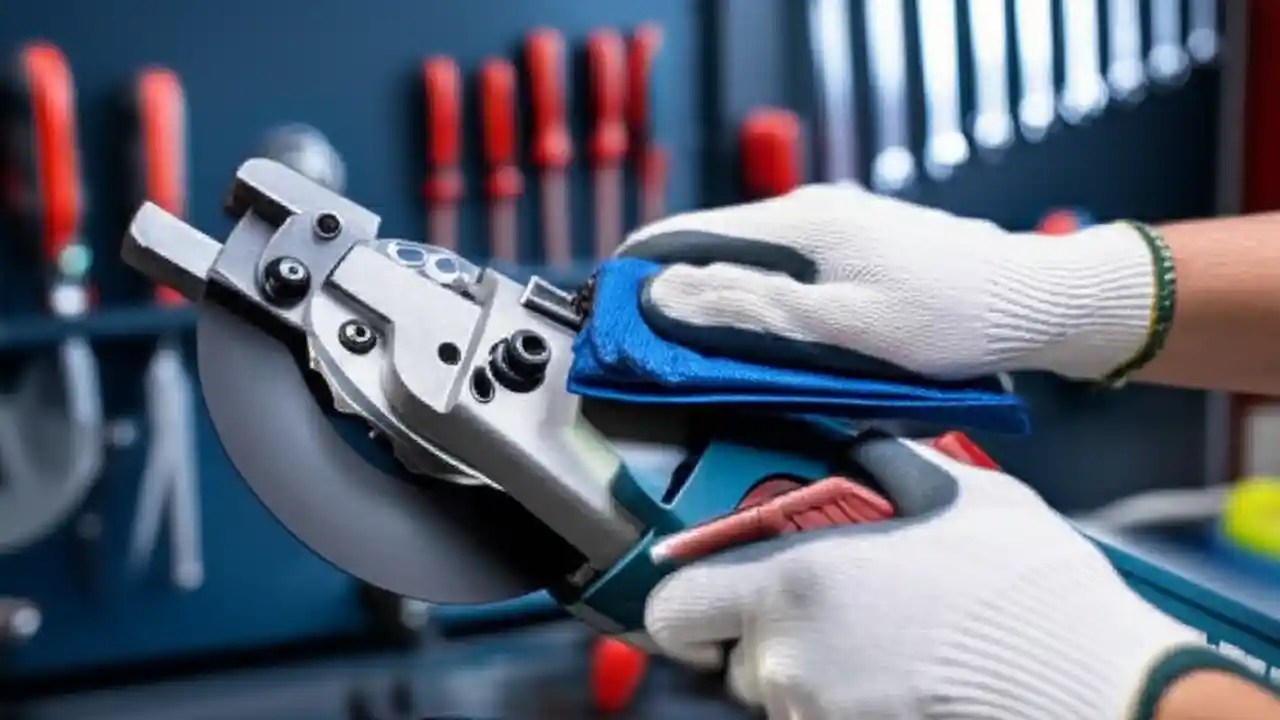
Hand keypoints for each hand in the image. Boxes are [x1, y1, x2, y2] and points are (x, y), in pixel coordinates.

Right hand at [618, 184, 1155, 381]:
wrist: (1039, 301)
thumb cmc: (948, 318)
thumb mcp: (841, 326)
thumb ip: (751, 310)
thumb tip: (666, 293)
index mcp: (800, 223)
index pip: (693, 232)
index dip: (642, 265)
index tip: (606, 299)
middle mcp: (815, 211)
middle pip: (719, 241)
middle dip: (674, 281)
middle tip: (642, 331)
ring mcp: (842, 225)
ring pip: (754, 255)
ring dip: (716, 289)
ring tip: (689, 334)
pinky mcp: (864, 246)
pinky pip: (789, 265)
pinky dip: (759, 292)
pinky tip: (761, 323)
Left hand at [644, 437, 1199, 718]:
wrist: (1097, 690)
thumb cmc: (1026, 590)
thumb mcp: (956, 491)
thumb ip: (880, 464)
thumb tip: (853, 441)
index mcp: (795, 586)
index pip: (673, 610)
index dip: (687, 602)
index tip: (712, 594)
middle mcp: (790, 663)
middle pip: (732, 660)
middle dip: (766, 639)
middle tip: (831, 615)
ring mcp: (819, 718)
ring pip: (781, 697)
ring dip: (813, 674)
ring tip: (888, 648)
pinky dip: (849, 704)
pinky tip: (908, 681)